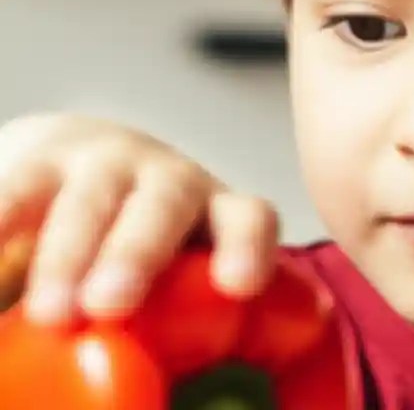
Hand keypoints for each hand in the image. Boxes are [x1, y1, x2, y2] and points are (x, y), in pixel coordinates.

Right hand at [0, 113, 278, 323]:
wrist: (78, 170)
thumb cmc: (145, 251)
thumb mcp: (173, 284)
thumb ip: (179, 331)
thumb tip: (169, 393)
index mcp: (217, 215)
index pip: (249, 219)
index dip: (247, 247)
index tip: (240, 284)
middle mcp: (169, 183)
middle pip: (163, 208)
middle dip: (138, 254)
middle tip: (112, 305)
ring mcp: (104, 168)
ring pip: (90, 203)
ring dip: (69, 257)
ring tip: (51, 313)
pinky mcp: (41, 166)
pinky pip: (19, 190)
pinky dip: (4, 222)